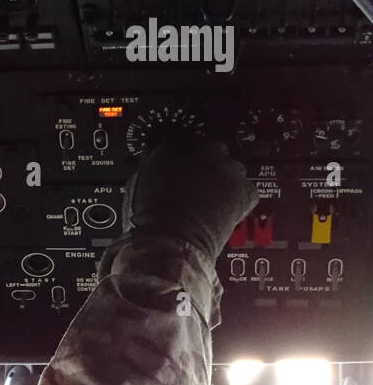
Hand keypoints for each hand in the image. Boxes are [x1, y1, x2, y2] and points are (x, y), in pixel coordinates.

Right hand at [122, 137, 260, 259]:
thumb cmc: (148, 223)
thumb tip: (155, 166)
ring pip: (230, 169)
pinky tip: (226, 212)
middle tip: (195, 189)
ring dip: (223, 182)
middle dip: (205, 167)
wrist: (169, 245)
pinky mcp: (243, 190)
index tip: (179, 167)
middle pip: (209, 150)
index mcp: (171, 146)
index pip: (179, 139)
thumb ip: (150, 168)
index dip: (179, 156)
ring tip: (210, 204)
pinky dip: (239, 200)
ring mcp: (226, 168)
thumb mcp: (137, 187)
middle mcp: (202, 150)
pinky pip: (247, 189)